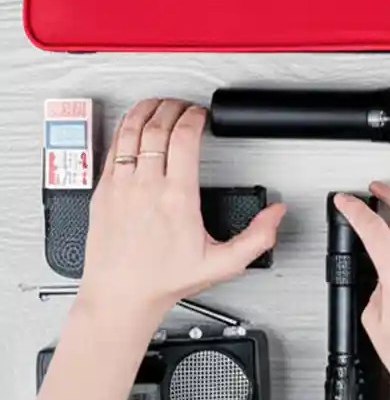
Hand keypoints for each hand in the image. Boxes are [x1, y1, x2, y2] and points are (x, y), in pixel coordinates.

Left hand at [80, 99, 286, 321]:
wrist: (121, 295)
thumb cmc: (164, 279)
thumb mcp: (223, 263)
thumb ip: (258, 237)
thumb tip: (276, 214)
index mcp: (178, 198)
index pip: (184, 138)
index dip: (195, 118)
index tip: (202, 116)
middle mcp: (147, 187)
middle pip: (157, 127)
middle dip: (173, 108)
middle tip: (184, 106)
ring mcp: (121, 186)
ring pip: (130, 131)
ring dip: (146, 111)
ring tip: (159, 104)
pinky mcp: (103, 191)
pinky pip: (112, 148)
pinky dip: (125, 128)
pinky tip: (134, 124)